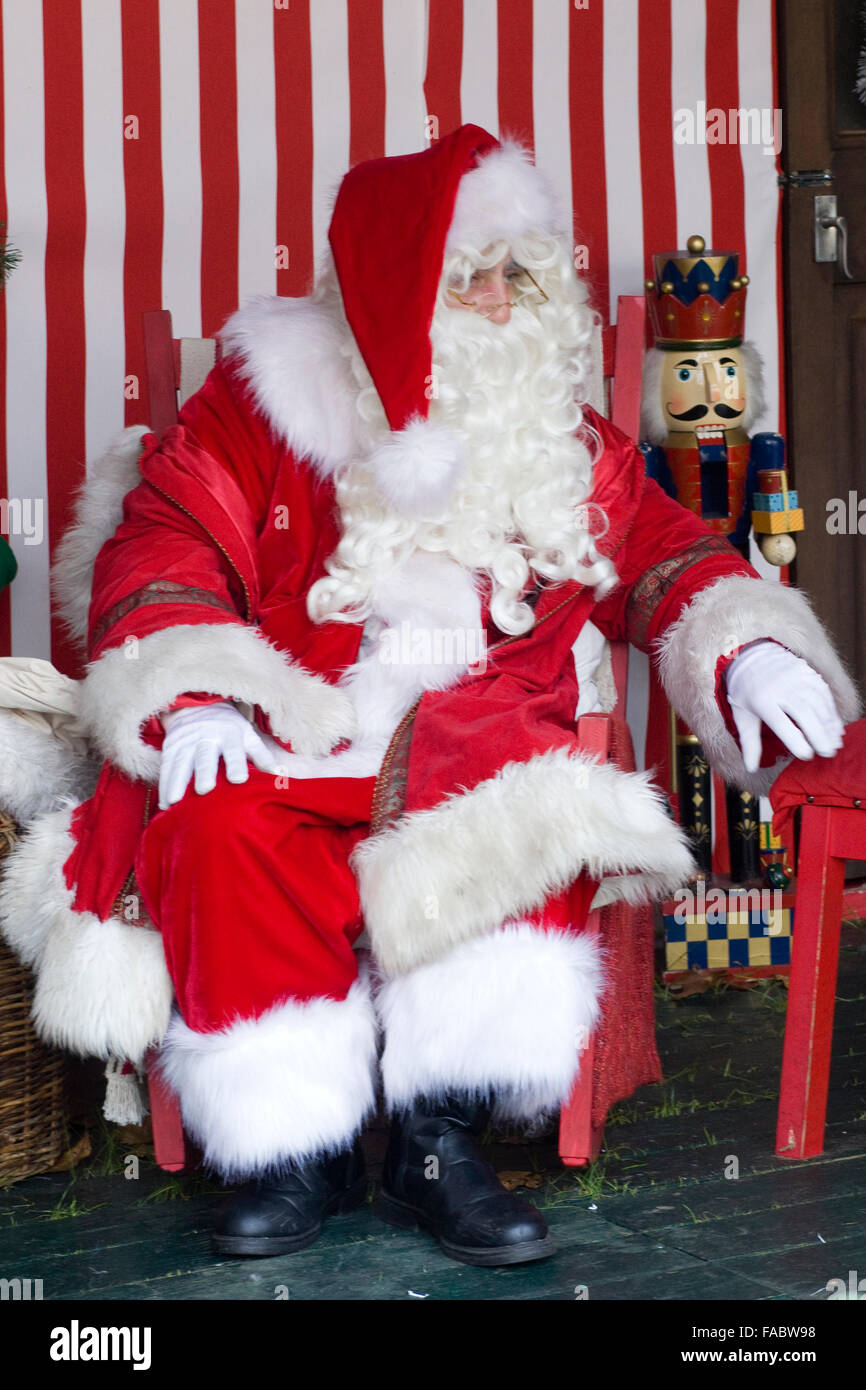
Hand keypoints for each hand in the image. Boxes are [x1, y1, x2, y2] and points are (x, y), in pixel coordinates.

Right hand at [158, 702, 277, 808]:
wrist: (197, 706)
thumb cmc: (229, 728)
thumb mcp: (247, 735)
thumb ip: (261, 755)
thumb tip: (280, 775)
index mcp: (229, 734)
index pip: (234, 750)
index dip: (236, 763)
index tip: (238, 779)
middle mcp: (206, 737)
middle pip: (205, 756)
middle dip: (204, 772)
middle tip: (204, 790)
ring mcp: (185, 742)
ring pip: (180, 763)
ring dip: (176, 782)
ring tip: (174, 802)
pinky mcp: (170, 747)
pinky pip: (166, 768)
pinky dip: (164, 785)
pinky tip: (164, 804)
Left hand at [724, 640, 843, 772]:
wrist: (751, 656)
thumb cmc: (746, 693)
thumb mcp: (742, 717)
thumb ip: (749, 743)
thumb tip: (751, 769)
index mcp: (761, 700)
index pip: (780, 722)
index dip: (794, 739)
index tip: (806, 755)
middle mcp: (780, 687)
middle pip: (803, 711)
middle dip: (818, 733)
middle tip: (827, 753)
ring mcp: (796, 678)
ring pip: (818, 702)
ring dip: (829, 724)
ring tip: (834, 744)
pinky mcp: (808, 673)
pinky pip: (824, 693)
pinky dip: (832, 711)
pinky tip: (836, 727)